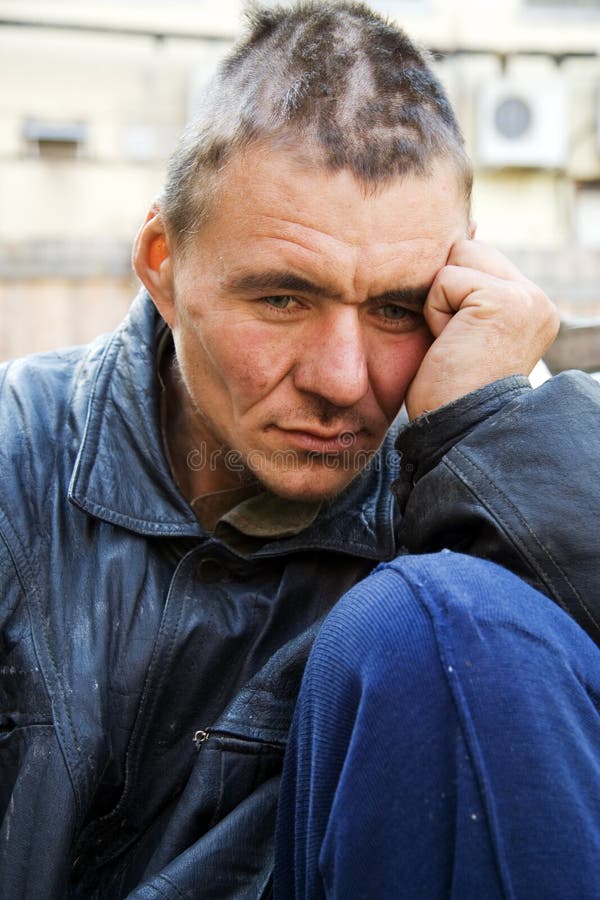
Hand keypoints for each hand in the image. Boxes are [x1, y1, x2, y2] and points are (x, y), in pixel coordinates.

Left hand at [405, 240, 559, 418]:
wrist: (455, 429)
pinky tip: (452, 344)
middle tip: (455, 342)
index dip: (452, 291)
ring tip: (454, 342)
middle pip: (467, 250)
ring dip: (440, 301)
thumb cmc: (448, 390)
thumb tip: (467, 226)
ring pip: (456, 258)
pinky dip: (435, 313)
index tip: (455, 335)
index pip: (478, 259)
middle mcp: (537, 299)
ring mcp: (525, 297)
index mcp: (531, 307)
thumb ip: (469, 284)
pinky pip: (444, 279)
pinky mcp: (502, 299)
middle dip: (447, 292)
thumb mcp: (463, 328)